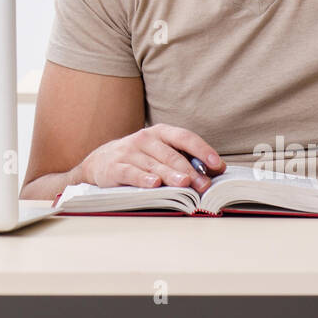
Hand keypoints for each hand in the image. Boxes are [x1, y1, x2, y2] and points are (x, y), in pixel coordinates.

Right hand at [76, 123, 224, 192]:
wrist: (100, 162)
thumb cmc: (139, 159)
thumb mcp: (160, 153)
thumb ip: (186, 159)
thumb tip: (218, 169)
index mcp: (160, 133)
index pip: (184, 137)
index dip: (202, 150)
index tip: (217, 164)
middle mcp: (144, 138)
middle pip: (171, 155)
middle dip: (189, 170)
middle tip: (203, 185)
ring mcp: (129, 152)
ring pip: (154, 165)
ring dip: (170, 175)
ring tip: (185, 184)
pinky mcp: (115, 167)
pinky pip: (131, 173)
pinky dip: (143, 179)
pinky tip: (154, 185)